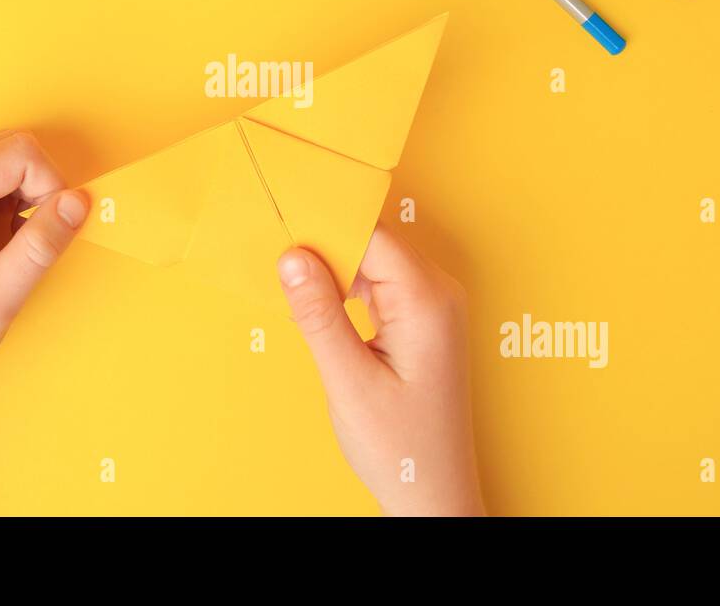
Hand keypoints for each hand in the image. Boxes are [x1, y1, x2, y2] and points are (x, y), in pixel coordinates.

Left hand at [0, 129, 85, 514]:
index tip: (51, 231)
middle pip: (8, 147)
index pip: (17, 152)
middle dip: (39, 187)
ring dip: (23, 194)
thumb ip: (38, 249)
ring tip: (11, 247)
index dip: (51, 185)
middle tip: (33, 242)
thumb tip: (79, 200)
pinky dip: (6, 202)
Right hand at [276, 226, 482, 515]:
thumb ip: (319, 315)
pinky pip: (382, 285)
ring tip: (294, 280)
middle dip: (327, 244)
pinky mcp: (423, 322)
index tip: (284, 226)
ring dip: (335, 268)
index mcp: (428, 302)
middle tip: (280, 255)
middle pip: (375, 243)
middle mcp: (439, 295)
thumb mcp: (348, 381)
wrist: (433, 493)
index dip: (326, 228)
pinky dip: (348, 287)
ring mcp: (434, 308)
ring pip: (376, 262)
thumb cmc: (402, 448)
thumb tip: (293, 258)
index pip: (373, 236)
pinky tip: (320, 303)